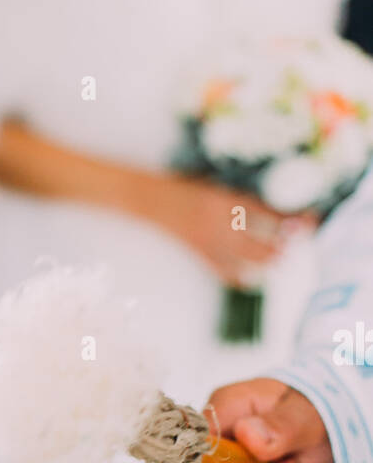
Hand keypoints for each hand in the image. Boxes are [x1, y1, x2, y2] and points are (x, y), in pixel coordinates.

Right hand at [149, 174, 315, 286]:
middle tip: (295, 243)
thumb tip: (270, 211)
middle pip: (262, 244)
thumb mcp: (216, 185)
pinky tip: (251, 278)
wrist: (153, 200)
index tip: (308, 219)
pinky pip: (225, 272)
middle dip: (283, 246)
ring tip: (278, 257)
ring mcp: (210, 243)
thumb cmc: (185, 187)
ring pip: (246, 261)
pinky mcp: (200, 254)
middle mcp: (221, 224)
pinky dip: (241, 277)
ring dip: (266, 262)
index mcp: (226, 201)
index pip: (268, 213)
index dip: (290, 219)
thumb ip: (240, 198)